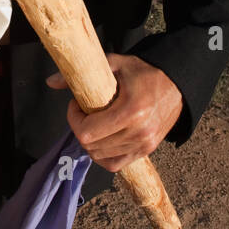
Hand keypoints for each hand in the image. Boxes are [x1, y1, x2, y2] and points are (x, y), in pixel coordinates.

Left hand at [45, 54, 183, 171]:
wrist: (177, 84)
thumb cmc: (144, 72)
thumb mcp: (116, 64)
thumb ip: (84, 72)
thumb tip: (50, 81)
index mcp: (131, 110)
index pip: (87, 132)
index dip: (74, 119)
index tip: (76, 104)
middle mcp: (139, 132)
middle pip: (91, 146)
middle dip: (80, 129)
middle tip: (83, 112)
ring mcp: (144, 144)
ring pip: (100, 157)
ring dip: (90, 142)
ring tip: (94, 123)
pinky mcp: (146, 151)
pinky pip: (115, 165)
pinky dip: (103, 156)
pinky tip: (102, 139)